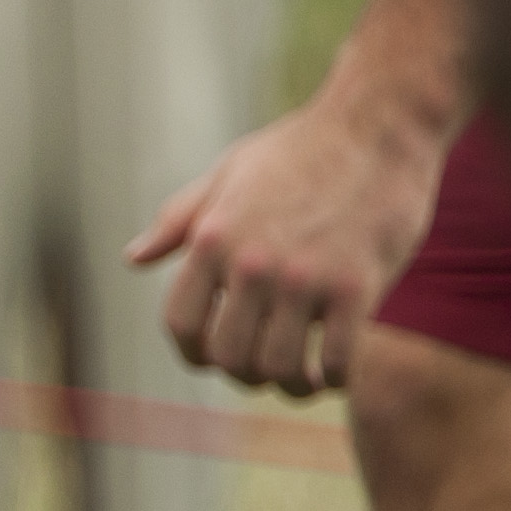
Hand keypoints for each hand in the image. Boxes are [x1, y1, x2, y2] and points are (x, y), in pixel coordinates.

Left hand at [125, 84, 445, 396]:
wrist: (377, 125)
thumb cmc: (301, 148)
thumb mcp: (228, 173)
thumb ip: (179, 220)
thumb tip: (133, 259)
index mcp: (212, 237)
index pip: (182, 324)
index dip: (193, 354)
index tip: (213, 359)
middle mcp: (251, 263)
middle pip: (231, 358)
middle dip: (245, 375)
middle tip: (266, 369)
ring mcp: (303, 278)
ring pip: (281, 369)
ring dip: (291, 386)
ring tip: (303, 378)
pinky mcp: (356, 287)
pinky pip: (336, 362)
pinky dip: (334, 379)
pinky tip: (337, 371)